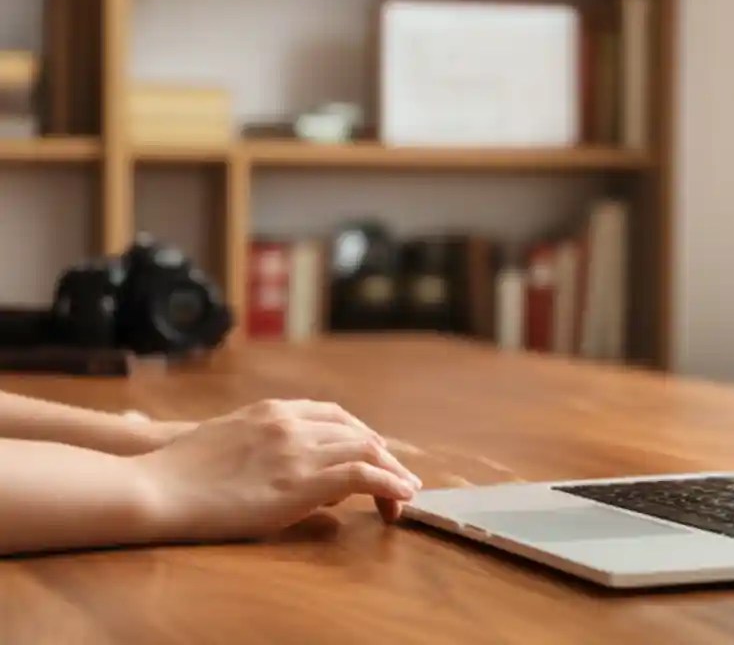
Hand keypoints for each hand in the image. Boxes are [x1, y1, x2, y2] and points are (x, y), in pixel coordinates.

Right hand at [134, 399, 420, 542]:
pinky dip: (389, 484)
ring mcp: (297, 450)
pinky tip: (401, 496)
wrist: (153, 487)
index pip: (333, 415)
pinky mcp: (300, 482)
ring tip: (406, 492)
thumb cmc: (177, 473)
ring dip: (393, 473)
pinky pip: (362, 476)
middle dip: (383, 455)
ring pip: (366, 450)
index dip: (359, 436)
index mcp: (271, 411)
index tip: (373, 455)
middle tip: (398, 478)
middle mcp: (290, 424)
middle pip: (356, 432)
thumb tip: (283, 468)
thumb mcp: (226, 442)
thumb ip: (262, 446)